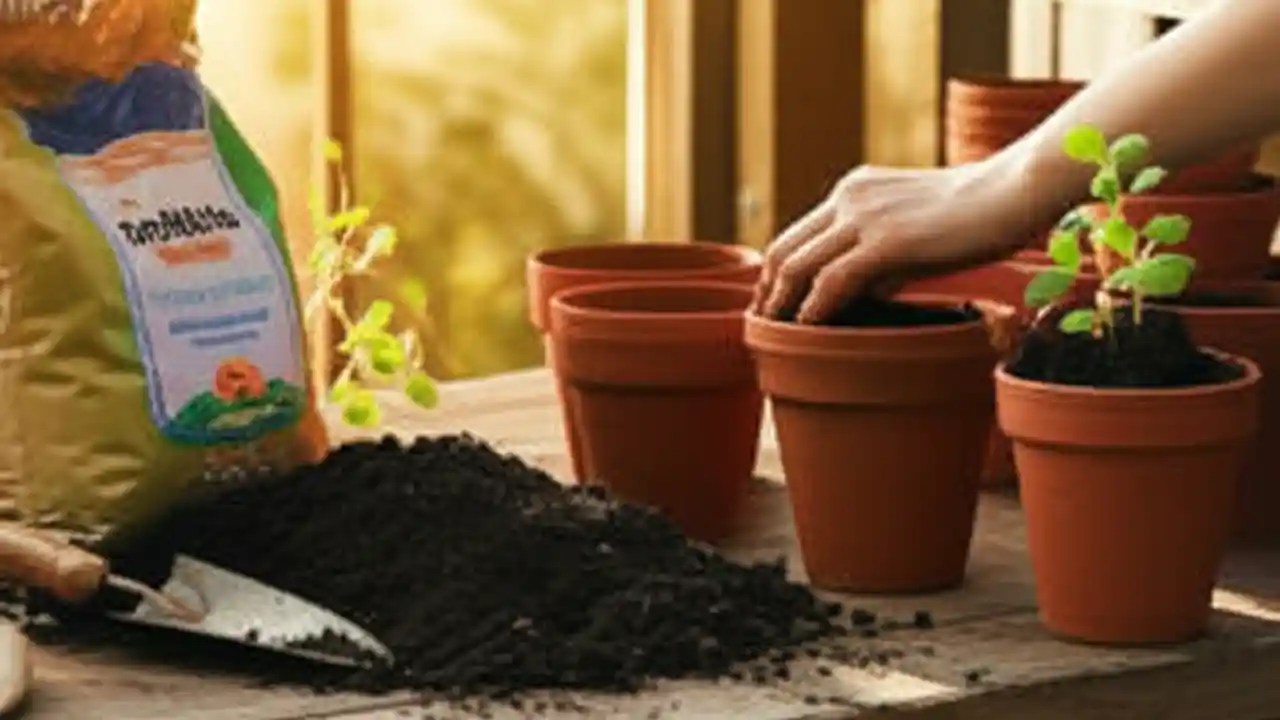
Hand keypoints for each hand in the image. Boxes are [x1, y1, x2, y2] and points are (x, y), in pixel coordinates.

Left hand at [753, 155, 1049, 323]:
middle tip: (762, 329)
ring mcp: (865, 216)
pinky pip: (832, 280)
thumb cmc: (977, 218)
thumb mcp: (914, 232)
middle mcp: (850, 198)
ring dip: (781, 306)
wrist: (1015, 191)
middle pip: (783, 250)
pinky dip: (813, 309)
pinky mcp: (887, 239)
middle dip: (767, 294)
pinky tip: (808, 332)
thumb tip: (857, 295)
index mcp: (855, 191)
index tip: (770, 307)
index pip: (795, 235)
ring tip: (775, 337)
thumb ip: (881, 257)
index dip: (775, 276)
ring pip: (798, 265)